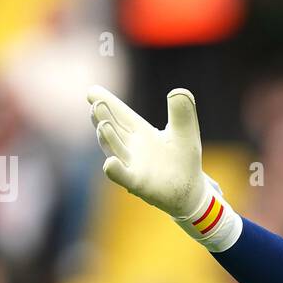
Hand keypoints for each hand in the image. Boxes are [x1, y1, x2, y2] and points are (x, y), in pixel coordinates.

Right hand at [87, 85, 206, 221]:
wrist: (190, 191)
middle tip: (96, 103)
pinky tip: (110, 163)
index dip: (108, 102)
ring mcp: (132, 166)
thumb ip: (182, 113)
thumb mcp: (186, 132)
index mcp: (141, 132)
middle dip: (104, 117)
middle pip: (113, 129)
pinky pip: (124, 177)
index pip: (121, 114)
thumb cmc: (184, 159)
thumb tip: (178, 91)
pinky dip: (116, 171)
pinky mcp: (138, 184)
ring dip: (108, 138)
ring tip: (104, 124)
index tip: (91, 91)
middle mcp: (131, 148)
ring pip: (115, 150)